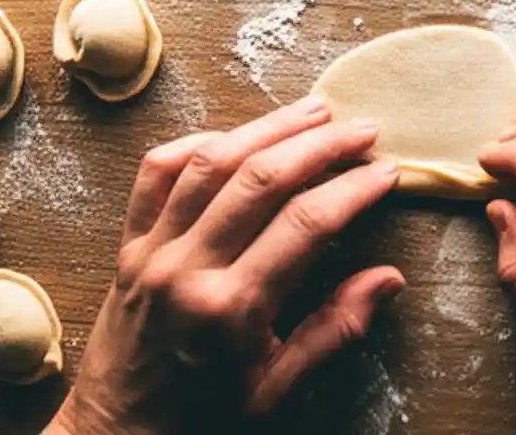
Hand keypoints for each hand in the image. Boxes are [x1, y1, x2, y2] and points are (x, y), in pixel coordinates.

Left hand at [48, 95, 403, 434]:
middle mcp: (186, 268)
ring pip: (211, 163)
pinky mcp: (127, 244)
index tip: (385, 171)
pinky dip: (197, 144)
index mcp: (230, 310)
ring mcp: (151, 251)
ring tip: (312, 111)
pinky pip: (156, 173)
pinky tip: (236, 135)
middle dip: (319, 144)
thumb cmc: (201, 419)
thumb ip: (333, 332)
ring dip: (266, 128)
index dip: (351, 189)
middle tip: (361, 128)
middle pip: (260, 178)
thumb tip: (388, 279)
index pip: (304, 224)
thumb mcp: (275, 391)